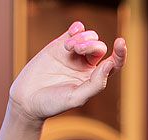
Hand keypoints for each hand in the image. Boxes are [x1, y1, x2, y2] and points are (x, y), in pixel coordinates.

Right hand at [8, 21, 126, 123]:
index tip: (120, 42)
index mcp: (94, 79)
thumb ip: (96, 83)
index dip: (120, 53)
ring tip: (68, 47)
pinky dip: (78, 28)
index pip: (114, 64)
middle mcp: (86, 66)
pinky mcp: (59, 46)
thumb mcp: (77, 97)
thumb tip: (110, 64)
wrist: (27, 99)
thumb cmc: (53, 103)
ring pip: (89, 37)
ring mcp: (73, 55)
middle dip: (90, 44)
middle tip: (76, 50)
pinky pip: (75, 31)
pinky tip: (74, 31)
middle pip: (99, 47)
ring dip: (82, 38)